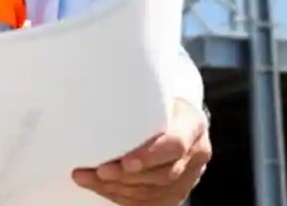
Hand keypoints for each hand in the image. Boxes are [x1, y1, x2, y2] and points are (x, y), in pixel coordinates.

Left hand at [71, 98, 210, 204]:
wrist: (177, 117)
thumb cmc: (158, 101)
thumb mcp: (155, 92)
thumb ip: (138, 97)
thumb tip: (94, 93)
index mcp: (193, 123)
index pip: (176, 144)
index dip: (150, 156)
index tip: (125, 162)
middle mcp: (198, 153)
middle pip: (163, 174)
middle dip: (126, 176)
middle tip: (97, 171)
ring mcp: (191, 176)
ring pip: (155, 191)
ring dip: (118, 188)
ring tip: (88, 178)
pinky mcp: (179, 191)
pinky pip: (152, 202)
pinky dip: (123, 198)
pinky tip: (102, 189)